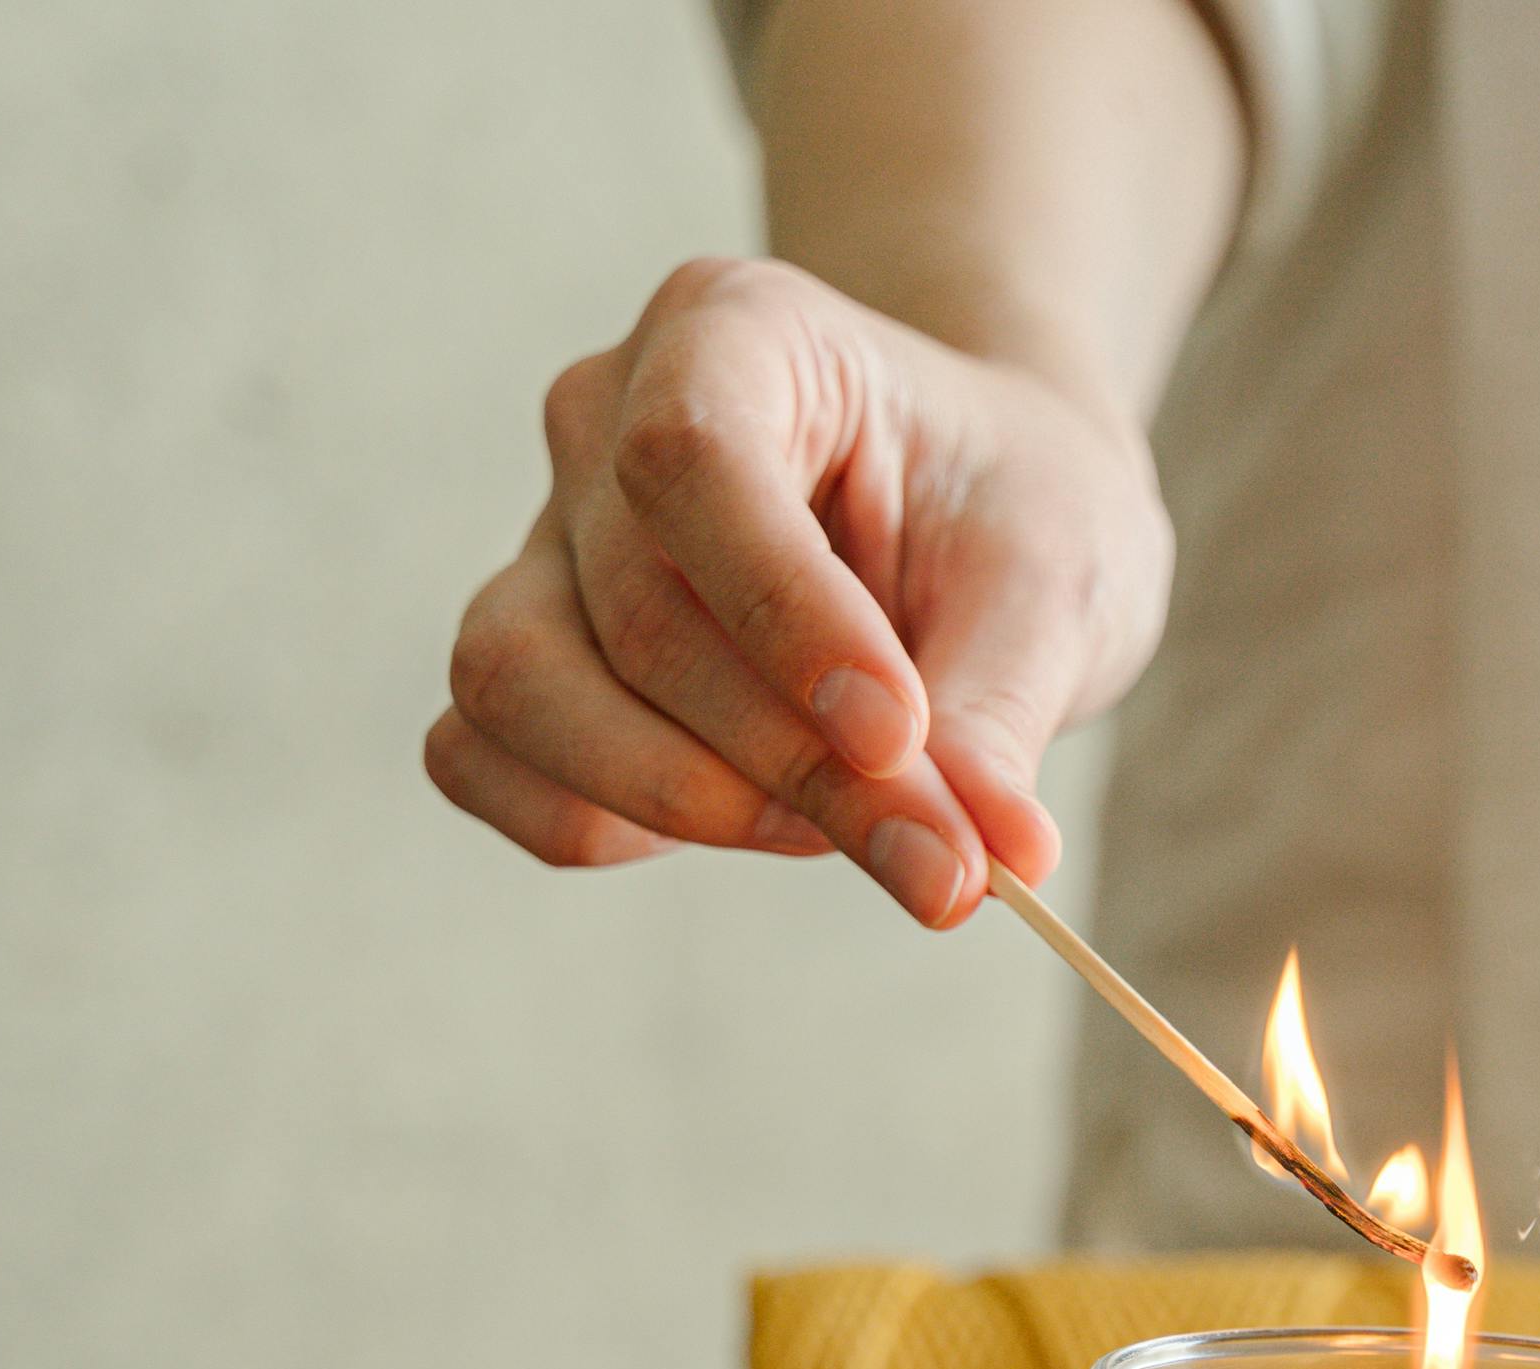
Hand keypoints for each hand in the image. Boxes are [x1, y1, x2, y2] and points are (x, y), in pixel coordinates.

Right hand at [426, 256, 1173, 924]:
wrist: (981, 514)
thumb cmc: (1016, 512)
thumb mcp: (1059, 587)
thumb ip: (1001, 721)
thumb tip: (987, 867)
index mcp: (737, 330)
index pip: (689, 461)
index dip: (785, 620)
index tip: (898, 740)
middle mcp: (605, 414)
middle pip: (633, 611)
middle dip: (789, 764)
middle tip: (939, 858)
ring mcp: (546, 537)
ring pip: (518, 684)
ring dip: (683, 797)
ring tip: (851, 822)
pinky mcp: (530, 657)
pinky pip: (479, 756)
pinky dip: (596, 823)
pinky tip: (752, 829)